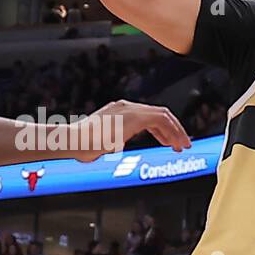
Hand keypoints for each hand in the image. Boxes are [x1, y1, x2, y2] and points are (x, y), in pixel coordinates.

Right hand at [70, 100, 190, 161]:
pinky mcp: (133, 116)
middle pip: (159, 114)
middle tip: (183, 144)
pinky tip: (175, 144)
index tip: (170, 142)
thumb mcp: (100, 142)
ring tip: (183, 146)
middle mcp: (125, 106)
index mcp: (118, 111)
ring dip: (176, 131)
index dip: (163, 129)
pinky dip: (171, 131)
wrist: (71, 141)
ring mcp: (129, 109)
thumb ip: (111, 141)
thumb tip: (112, 148)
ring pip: (163, 116)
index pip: (148, 116)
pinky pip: (161, 120)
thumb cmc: (80, 146)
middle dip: (174, 129)